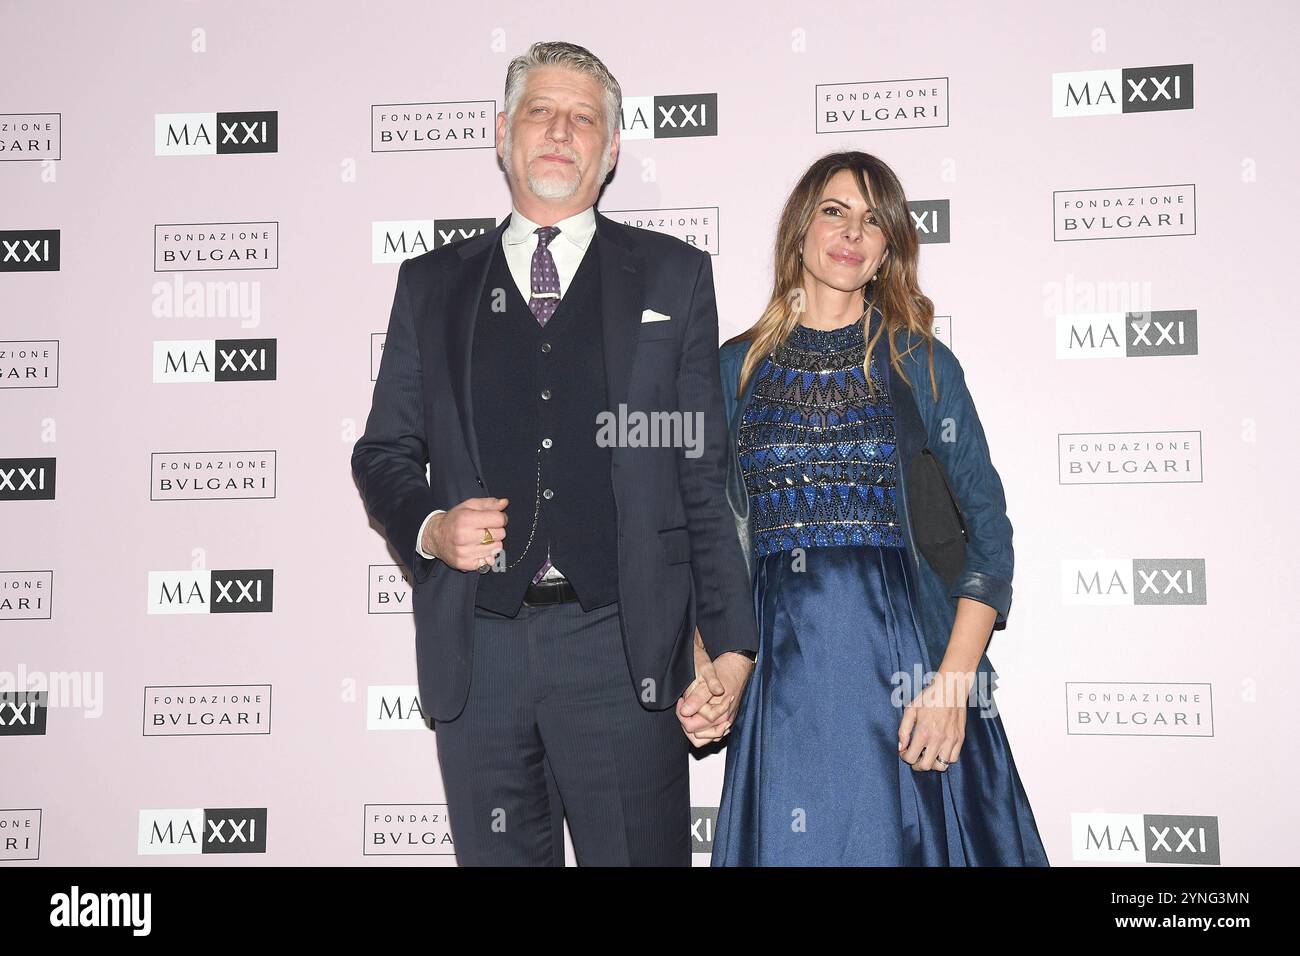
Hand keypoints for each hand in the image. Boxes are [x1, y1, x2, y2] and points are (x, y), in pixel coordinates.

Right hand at [424, 497, 507, 571]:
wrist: (435, 537)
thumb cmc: (454, 520)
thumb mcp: (469, 506)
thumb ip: (488, 503)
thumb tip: (504, 503)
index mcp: (466, 519)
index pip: (498, 520)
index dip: (501, 518)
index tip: (495, 518)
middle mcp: (464, 536)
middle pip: (500, 534)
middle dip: (497, 530)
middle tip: (486, 529)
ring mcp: (464, 552)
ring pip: (496, 548)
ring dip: (492, 543)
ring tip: (481, 539)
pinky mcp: (465, 564)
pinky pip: (489, 560)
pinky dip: (487, 555)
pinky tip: (478, 549)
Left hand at [677, 631, 754, 746]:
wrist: (738, 665)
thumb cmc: (725, 670)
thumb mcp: (707, 681)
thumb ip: (696, 698)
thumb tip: (685, 712)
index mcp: (719, 714)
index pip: (691, 727)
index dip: (681, 714)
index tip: (682, 700)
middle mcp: (724, 721)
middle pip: (697, 736)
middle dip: (687, 721)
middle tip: (685, 705)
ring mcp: (726, 721)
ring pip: (704, 738)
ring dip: (694, 728)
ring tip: (691, 710)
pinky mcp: (726, 720)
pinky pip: (712, 734)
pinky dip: (703, 730)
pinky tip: (698, 716)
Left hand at [897, 670, 973, 771]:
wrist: (950, 689)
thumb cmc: (929, 697)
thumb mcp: (910, 709)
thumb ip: (903, 730)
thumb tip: (901, 747)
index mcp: (923, 732)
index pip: (911, 758)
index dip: (905, 757)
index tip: (904, 752)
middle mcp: (938, 739)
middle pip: (925, 766)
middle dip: (916, 764)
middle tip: (914, 757)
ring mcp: (950, 741)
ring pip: (941, 766)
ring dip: (931, 764)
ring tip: (927, 755)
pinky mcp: (960, 739)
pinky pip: (953, 759)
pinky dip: (945, 759)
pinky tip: (939, 750)